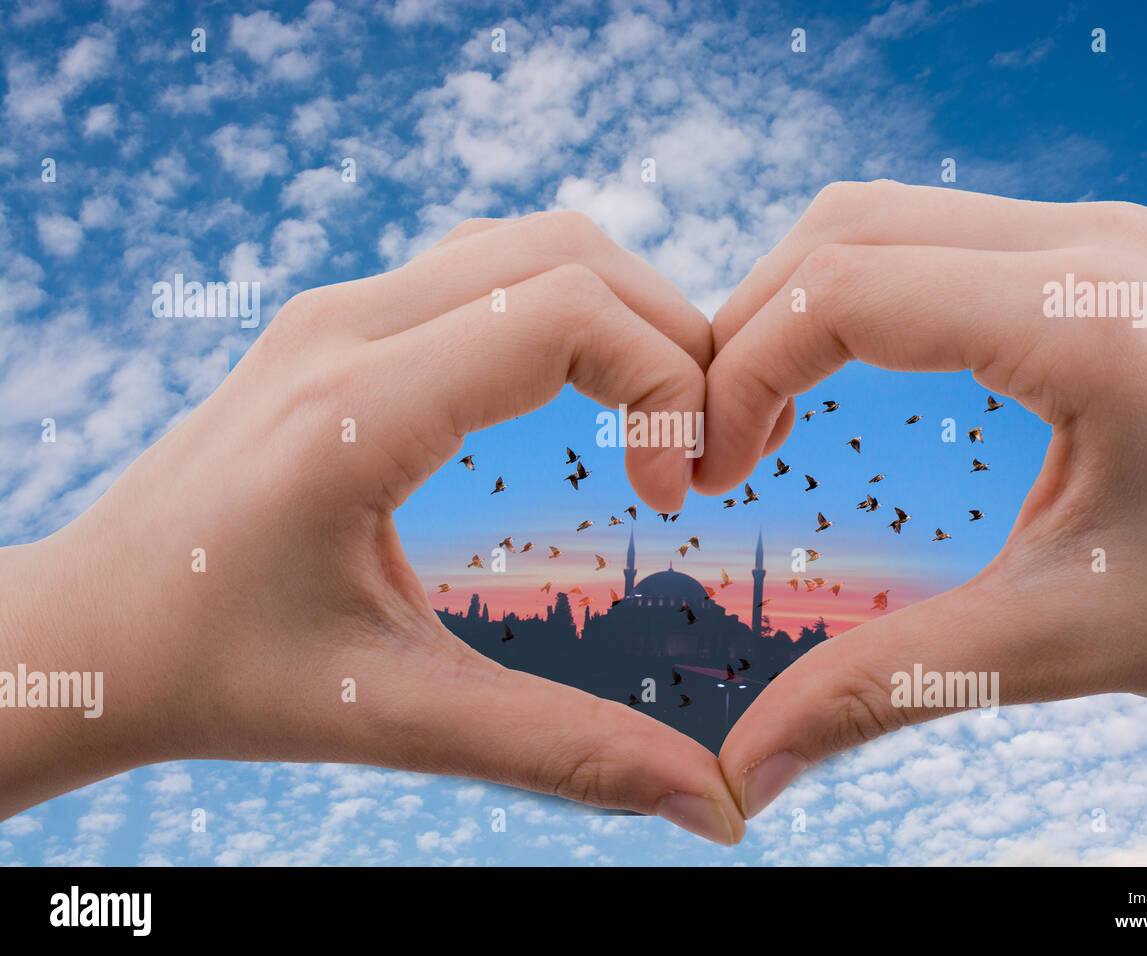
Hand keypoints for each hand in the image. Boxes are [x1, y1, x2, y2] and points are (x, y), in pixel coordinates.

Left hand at [0, 211, 746, 844]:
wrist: (95, 628)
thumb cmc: (218, 673)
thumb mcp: (391, 716)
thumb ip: (560, 751)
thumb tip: (713, 806)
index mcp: (354, 414)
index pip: (567, 312)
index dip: (666, 388)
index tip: (675, 497)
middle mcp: (344, 328)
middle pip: (571, 255)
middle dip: (672, 341)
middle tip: (691, 458)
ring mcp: (337, 310)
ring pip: (533, 244)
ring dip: (624, 316)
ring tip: (653, 423)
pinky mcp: (340, 321)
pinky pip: (487, 266)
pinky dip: (566, 310)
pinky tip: (577, 396)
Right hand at [697, 180, 1146, 818]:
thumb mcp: (1059, 643)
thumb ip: (883, 689)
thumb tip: (746, 769)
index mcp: (1086, 320)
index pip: (845, 289)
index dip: (740, 373)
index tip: (709, 474)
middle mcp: (1088, 246)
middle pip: (844, 232)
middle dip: (749, 332)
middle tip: (719, 448)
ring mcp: (1093, 240)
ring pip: (879, 223)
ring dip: (795, 308)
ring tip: (764, 418)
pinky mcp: (1090, 260)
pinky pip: (928, 242)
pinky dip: (852, 300)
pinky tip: (837, 380)